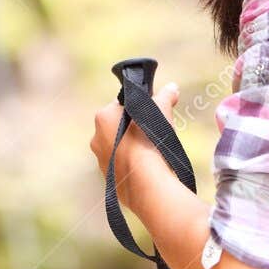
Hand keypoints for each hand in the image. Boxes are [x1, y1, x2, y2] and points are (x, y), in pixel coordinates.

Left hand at [90, 83, 179, 206]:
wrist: (146, 180)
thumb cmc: (150, 139)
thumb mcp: (162, 109)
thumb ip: (166, 96)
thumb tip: (172, 88)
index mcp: (103, 117)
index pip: (121, 106)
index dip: (138, 108)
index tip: (152, 113)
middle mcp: (96, 138)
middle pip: (119, 128)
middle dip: (135, 129)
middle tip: (154, 133)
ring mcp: (101, 161)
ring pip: (120, 149)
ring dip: (133, 149)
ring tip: (153, 152)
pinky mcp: (109, 180)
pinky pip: (122, 168)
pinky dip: (133, 167)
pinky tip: (149, 168)